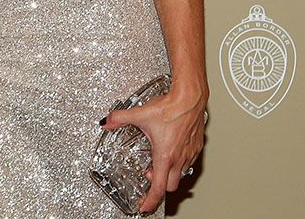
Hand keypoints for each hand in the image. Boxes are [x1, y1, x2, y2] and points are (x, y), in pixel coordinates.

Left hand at [102, 88, 207, 214]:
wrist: (190, 98)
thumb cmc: (170, 107)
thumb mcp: (140, 114)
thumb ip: (120, 119)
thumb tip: (108, 122)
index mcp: (165, 156)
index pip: (158, 188)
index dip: (151, 201)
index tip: (145, 206)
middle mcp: (179, 158)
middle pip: (170, 185)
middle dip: (159, 185)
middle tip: (150, 174)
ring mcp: (189, 153)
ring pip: (181, 174)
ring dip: (170, 172)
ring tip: (160, 160)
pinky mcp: (197, 146)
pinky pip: (189, 162)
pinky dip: (180, 162)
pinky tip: (173, 150)